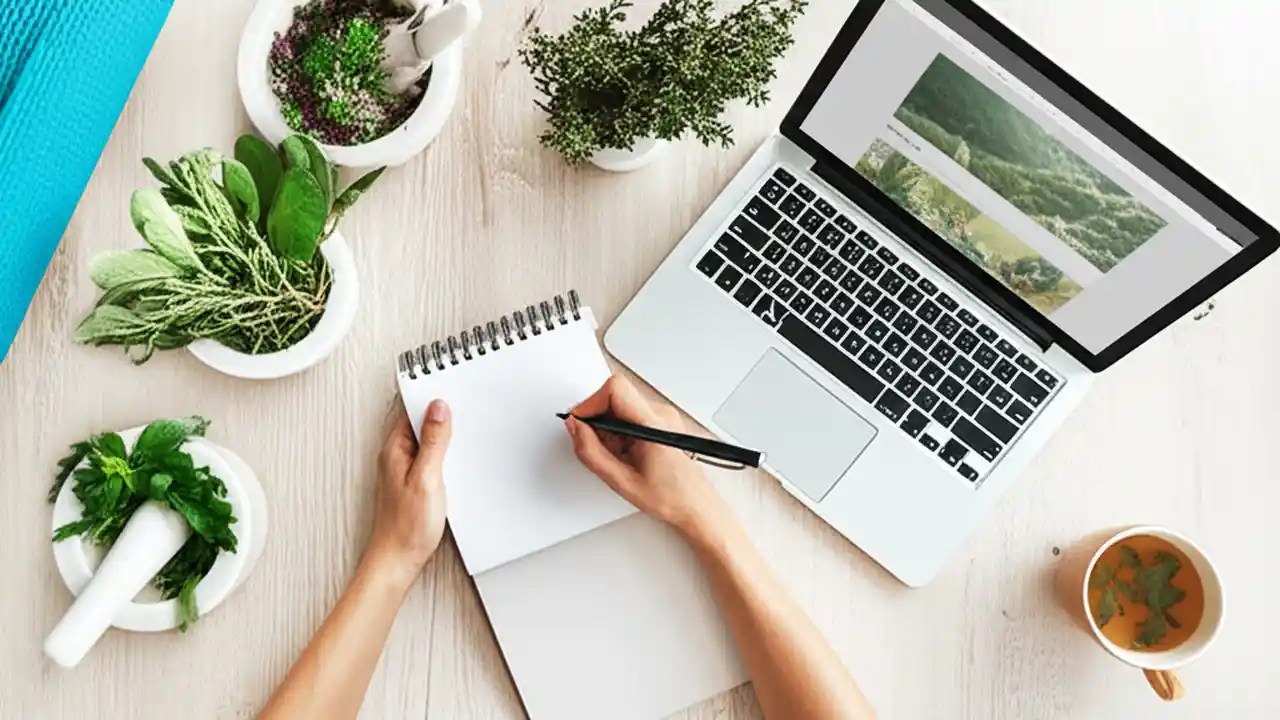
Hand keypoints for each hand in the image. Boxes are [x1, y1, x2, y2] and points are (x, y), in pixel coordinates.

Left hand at [367, 399, 451, 585]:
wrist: (398, 560)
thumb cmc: (407, 527)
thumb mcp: (426, 478)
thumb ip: (433, 442)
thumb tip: (438, 408)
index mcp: (394, 449)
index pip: (411, 410)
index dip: (432, 398)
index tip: (452, 388)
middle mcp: (397, 456)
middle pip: (420, 423)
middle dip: (442, 414)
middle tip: (466, 406)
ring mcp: (404, 470)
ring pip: (427, 441)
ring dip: (445, 435)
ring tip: (465, 430)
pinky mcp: (414, 483)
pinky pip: (430, 458)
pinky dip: (445, 454)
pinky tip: (457, 459)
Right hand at [564, 375, 726, 538]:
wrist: (696, 506)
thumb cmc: (671, 497)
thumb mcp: (621, 481)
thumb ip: (592, 452)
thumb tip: (575, 428)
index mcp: (654, 425)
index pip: (615, 389)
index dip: (590, 403)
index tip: (580, 422)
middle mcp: (661, 414)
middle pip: (615, 395)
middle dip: (598, 419)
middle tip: (597, 445)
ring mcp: (664, 416)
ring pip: (621, 404)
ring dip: (609, 427)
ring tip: (616, 454)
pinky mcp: (662, 421)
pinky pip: (631, 414)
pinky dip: (620, 431)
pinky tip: (625, 453)